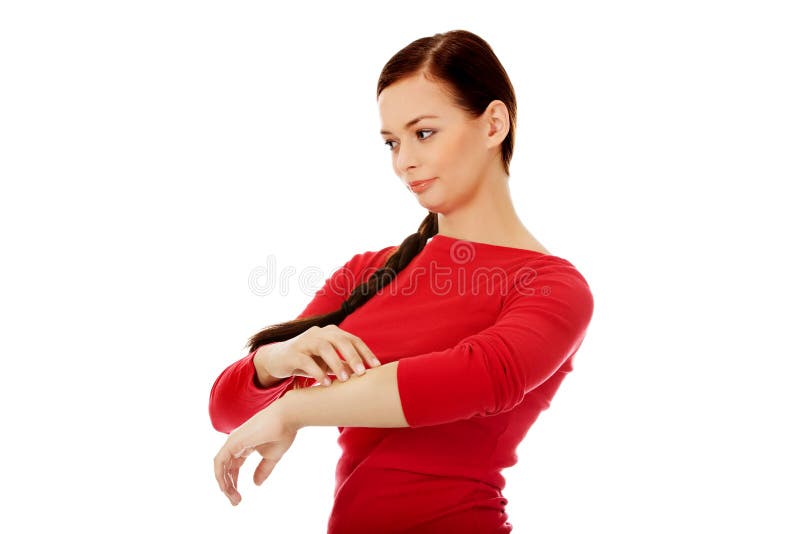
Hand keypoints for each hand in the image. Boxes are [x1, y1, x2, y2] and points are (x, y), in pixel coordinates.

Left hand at [213, 402, 297, 505]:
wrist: (287, 417)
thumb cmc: (283, 432)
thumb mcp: (272, 457)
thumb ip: (263, 470)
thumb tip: (255, 484)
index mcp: (244, 446)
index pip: (233, 466)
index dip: (234, 483)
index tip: (239, 498)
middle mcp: (236, 444)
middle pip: (226, 468)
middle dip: (229, 487)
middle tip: (236, 502)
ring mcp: (233, 442)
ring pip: (220, 466)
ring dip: (224, 484)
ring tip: (234, 499)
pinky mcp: (233, 442)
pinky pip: (220, 462)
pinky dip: (220, 475)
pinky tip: (225, 488)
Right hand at [259, 324, 381, 385]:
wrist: (278, 360)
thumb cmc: (309, 360)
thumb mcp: (329, 362)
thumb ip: (345, 364)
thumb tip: (367, 374)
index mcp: (331, 333)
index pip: (352, 339)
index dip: (365, 352)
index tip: (376, 367)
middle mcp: (319, 333)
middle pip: (340, 340)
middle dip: (353, 356)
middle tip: (362, 373)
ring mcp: (305, 341)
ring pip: (324, 347)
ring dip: (336, 363)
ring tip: (344, 379)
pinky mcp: (293, 353)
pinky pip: (306, 361)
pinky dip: (317, 372)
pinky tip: (325, 383)